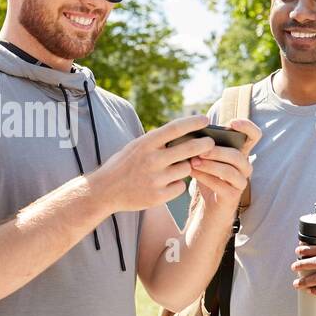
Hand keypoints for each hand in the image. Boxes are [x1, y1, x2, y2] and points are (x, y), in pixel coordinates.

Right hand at [93, 115, 216, 212]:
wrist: (104, 191)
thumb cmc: (123, 165)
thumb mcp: (136, 146)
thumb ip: (157, 141)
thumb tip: (184, 132)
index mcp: (145, 143)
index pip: (175, 128)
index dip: (193, 122)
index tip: (205, 120)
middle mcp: (151, 160)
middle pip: (189, 149)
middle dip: (204, 145)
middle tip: (211, 143)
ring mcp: (155, 179)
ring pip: (187, 169)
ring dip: (186, 168)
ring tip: (177, 168)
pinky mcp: (157, 196)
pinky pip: (180, 187)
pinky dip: (177, 185)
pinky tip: (167, 184)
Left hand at [189, 118, 261, 217]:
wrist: (208, 208)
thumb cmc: (207, 177)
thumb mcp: (205, 158)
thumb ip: (204, 145)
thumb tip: (190, 131)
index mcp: (241, 152)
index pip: (254, 136)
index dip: (247, 127)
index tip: (232, 123)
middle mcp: (245, 166)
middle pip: (237, 155)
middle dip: (216, 151)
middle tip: (199, 150)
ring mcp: (241, 182)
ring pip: (229, 170)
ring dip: (209, 165)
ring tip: (192, 162)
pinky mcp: (233, 196)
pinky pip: (220, 185)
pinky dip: (205, 177)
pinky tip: (191, 173)